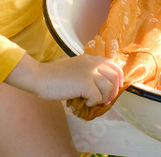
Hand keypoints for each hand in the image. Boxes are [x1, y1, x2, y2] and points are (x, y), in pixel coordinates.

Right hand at [7, 53, 124, 106]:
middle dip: (113, 91)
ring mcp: (90, 73)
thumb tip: (102, 88)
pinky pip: (97, 97)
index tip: (117, 88)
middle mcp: (93, 63)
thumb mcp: (76, 69)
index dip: (118, 78)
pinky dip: (92, 102)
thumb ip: (89, 73)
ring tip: (92, 101)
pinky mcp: (86, 84)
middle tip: (106, 100)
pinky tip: (83, 101)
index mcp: (91, 59)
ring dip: (102, 98)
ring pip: (108, 87)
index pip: (114, 65)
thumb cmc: (55, 76)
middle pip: (115, 76)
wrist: (42, 77)